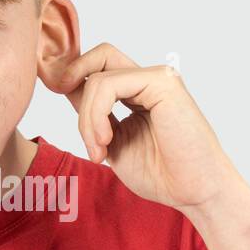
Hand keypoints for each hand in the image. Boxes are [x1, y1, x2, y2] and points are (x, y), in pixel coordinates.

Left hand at [47, 42, 244, 212]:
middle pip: (99, 57)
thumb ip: (93, 117)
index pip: (100, 68)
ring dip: (86, 118)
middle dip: (71, 76)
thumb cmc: (162, 174)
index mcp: (139, 93)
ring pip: (98, 77)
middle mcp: (149, 80)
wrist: (194, 192)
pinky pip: (108, 85)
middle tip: (64, 104)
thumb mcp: (112, 143)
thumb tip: (66, 88)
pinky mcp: (161, 83)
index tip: (55, 93)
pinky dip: (96, 114)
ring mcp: (157, 78)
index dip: (72, 76)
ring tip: (98, 150)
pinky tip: (105, 141)